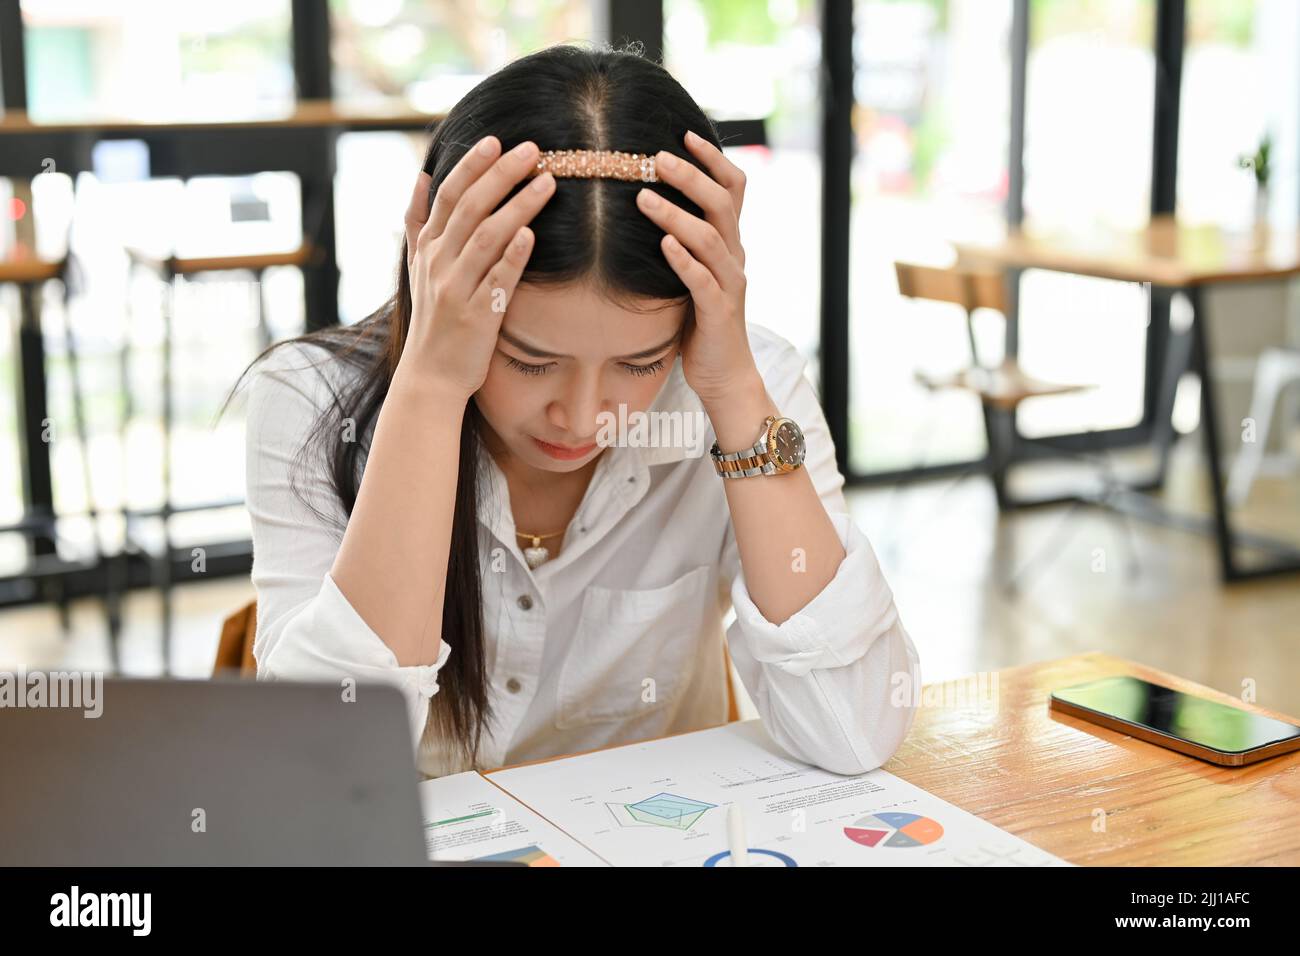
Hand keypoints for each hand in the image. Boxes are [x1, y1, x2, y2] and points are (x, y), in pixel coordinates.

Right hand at [397, 137, 555, 399]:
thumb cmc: (434, 319)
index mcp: (428, 247)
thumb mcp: (417, 267)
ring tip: (547, 182)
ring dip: (517, 206)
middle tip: (533, 149)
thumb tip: (422, 175)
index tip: (496, 139)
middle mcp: (438, 263)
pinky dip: (512, 256)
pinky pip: (497, 280)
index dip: (471, 165)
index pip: (448, 194)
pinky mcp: (476, 316)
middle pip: (469, 207)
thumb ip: (418, 221)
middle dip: (500, 174)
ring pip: (486, 237)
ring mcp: (456, 289)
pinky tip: (532, 235)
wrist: (430, 376)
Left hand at [634, 129, 759, 406]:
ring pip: (710, 238)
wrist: (724, 374)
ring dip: (676, 214)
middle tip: (656, 157)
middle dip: (690, 176)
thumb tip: (645, 202)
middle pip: (722, 203)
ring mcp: (729, 284)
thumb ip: (682, 241)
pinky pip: (703, 281)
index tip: (684, 132)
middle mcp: (735, 257)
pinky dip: (683, 260)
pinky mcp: (718, 313)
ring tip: (644, 197)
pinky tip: (663, 245)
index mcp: (730, 243)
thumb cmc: (700, 322)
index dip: (713, 158)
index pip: (734, 187)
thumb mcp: (693, 273)